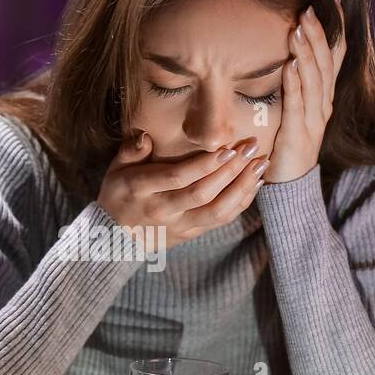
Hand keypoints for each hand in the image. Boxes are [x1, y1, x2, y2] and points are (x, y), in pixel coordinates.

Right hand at [97, 131, 267, 248]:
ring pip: (216, 211)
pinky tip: (255, 183)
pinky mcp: (192, 234)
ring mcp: (179, 226)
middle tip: (250, 148)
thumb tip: (144, 136)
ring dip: (242, 188)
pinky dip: (241, 202)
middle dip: (230, 171)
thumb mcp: (114, 169)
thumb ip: (130, 150)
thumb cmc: (119, 194)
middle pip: (202, 194)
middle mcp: (162, 211)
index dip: (204, 165)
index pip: (177, 178)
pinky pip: (221, 220)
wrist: (116, 237)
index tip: (226, 148)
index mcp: (141, 190)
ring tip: (260, 164)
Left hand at [263, 0, 347, 182]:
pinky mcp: (299, 136)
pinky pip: (297, 106)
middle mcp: (324, 104)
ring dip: (307, 52)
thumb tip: (288, 48)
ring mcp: (314, 120)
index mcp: (325, 95)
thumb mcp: (296, 108)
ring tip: (299, 26)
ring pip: (313, 79)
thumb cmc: (288, 144)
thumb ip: (296, 81)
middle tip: (309, 5)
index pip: (335, 53)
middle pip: (325, 62)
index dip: (336, 25)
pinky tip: (289, 66)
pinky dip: (294, 85)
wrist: (291, 186)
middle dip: (318, 32)